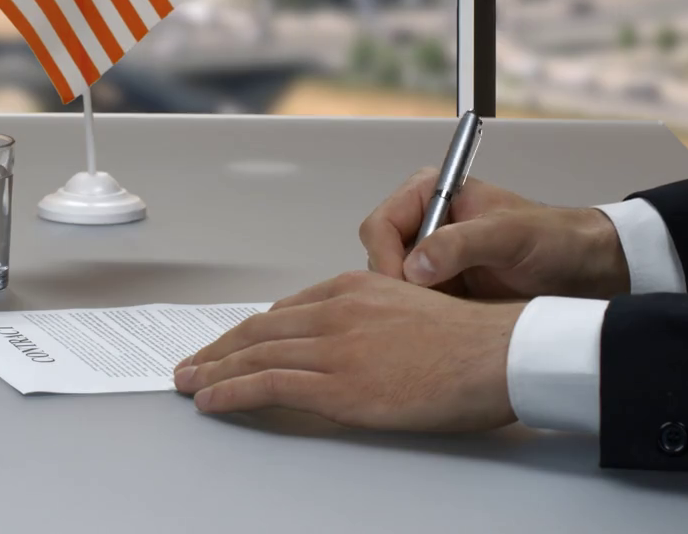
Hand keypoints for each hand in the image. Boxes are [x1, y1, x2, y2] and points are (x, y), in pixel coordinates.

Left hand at [173, 272, 521, 431]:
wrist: (498, 354)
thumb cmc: (470, 340)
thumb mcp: (410, 308)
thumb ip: (371, 318)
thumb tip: (353, 343)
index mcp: (353, 287)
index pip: (284, 310)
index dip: (250, 330)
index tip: (230, 343)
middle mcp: (335, 311)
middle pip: (258, 330)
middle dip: (219, 349)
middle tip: (193, 364)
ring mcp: (334, 348)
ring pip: (254, 356)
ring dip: (213, 371)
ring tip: (189, 383)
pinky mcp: (338, 385)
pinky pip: (267, 386)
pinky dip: (230, 392)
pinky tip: (211, 400)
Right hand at [359, 168, 629, 299]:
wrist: (588, 271)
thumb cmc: (555, 239)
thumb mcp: (508, 236)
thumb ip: (460, 244)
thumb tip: (415, 267)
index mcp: (430, 194)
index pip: (380, 225)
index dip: (386, 257)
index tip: (406, 287)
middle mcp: (425, 224)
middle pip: (381, 258)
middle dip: (398, 285)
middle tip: (426, 309)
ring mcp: (433, 259)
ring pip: (395, 287)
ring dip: (413, 305)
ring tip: (446, 317)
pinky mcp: (444, 289)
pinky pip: (416, 307)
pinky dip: (427, 319)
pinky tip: (450, 328)